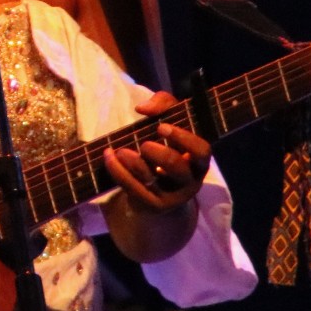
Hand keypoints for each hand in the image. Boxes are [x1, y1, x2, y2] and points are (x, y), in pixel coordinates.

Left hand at [103, 91, 210, 215]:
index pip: (201, 151)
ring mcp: (171, 197)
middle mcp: (190, 181)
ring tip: (120, 151)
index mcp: (198, 161)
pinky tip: (108, 156)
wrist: (157, 191)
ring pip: (152, 180)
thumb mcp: (171, 123)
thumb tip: (143, 108)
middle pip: (178, 168)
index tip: (161, 127)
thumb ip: (164, 104)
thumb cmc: (167, 150)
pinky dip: (118, 171)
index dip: (183, 138)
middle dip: (159, 154)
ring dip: (134, 163)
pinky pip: (134, 189)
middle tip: (144, 145)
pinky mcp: (152, 205)